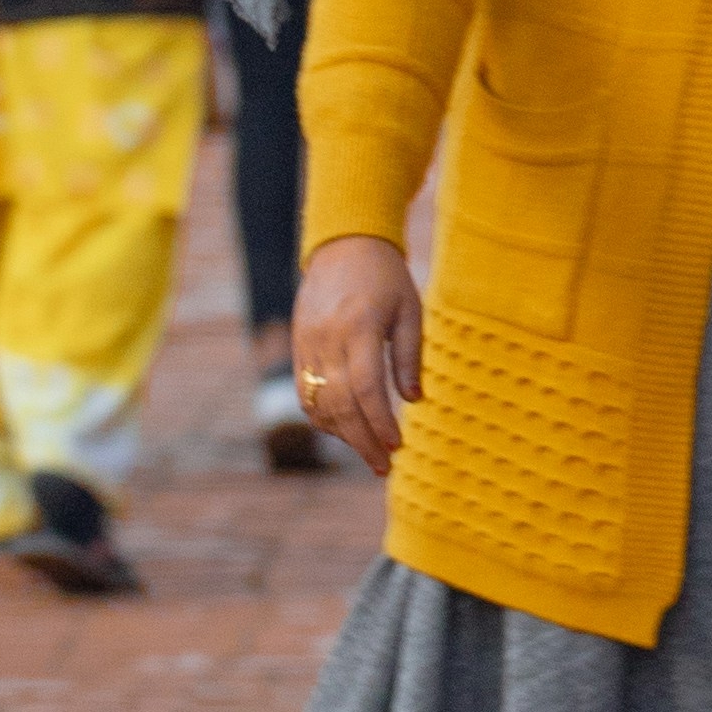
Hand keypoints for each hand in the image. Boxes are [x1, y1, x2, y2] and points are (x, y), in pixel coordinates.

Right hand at [291, 235, 422, 475]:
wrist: (343, 244)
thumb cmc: (385, 277)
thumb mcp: (410, 309)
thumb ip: (410, 355)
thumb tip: (413, 401)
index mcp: (360, 327)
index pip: (366, 388)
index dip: (380, 423)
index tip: (397, 447)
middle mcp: (328, 338)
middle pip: (340, 404)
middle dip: (362, 441)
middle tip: (382, 467)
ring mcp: (307, 344)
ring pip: (318, 403)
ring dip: (342, 434)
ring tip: (369, 451)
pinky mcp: (298, 346)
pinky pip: (305, 392)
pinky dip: (324, 417)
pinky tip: (345, 429)